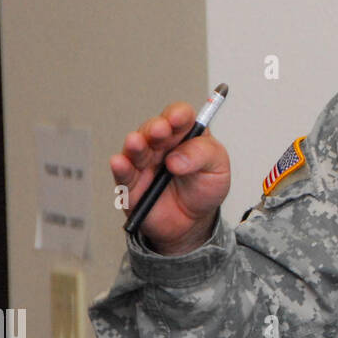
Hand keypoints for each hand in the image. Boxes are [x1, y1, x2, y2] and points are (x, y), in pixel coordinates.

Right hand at [111, 101, 230, 253]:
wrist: (193, 223)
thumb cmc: (205, 189)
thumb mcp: (218, 168)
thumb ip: (203, 155)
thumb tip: (178, 158)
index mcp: (186, 135)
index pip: (181, 117)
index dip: (178, 114)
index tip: (179, 119)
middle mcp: (162, 145)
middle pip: (155, 129)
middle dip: (156, 128)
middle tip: (160, 130)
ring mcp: (145, 163)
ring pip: (136, 148)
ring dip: (135, 144)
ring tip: (136, 142)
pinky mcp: (132, 184)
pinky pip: (123, 174)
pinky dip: (120, 167)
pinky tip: (119, 162)